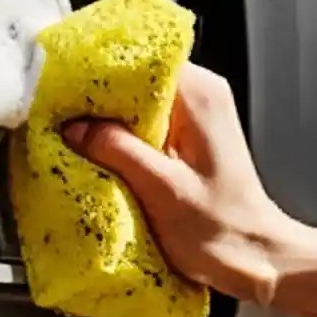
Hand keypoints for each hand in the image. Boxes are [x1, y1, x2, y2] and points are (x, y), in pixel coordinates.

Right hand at [61, 64, 297, 305]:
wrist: (255, 258)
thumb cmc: (221, 229)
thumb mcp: (161, 188)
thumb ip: (116, 150)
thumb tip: (74, 128)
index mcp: (199, 96)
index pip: (139, 57)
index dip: (97, 69)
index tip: (63, 84)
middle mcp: (200, 96)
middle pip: (133, 76)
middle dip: (96, 96)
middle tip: (61, 115)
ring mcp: (194, 115)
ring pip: (134, 101)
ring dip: (105, 118)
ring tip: (73, 134)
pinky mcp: (186, 137)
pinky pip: (142, 123)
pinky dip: (118, 135)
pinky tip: (97, 151)